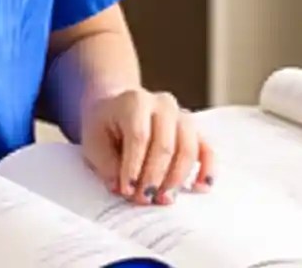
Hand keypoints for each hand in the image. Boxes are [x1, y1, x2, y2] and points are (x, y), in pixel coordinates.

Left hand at [79, 88, 214, 205]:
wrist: (119, 107)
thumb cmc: (105, 125)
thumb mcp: (93, 140)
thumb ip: (107, 163)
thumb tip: (123, 188)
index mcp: (135, 102)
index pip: (139, 136)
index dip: (133, 166)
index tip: (126, 190)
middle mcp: (163, 104)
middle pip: (165, 144)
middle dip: (154, 177)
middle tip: (143, 199)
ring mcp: (182, 115)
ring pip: (188, 148)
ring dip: (176, 179)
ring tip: (163, 199)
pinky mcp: (194, 130)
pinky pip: (207, 149)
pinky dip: (207, 169)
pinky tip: (200, 188)